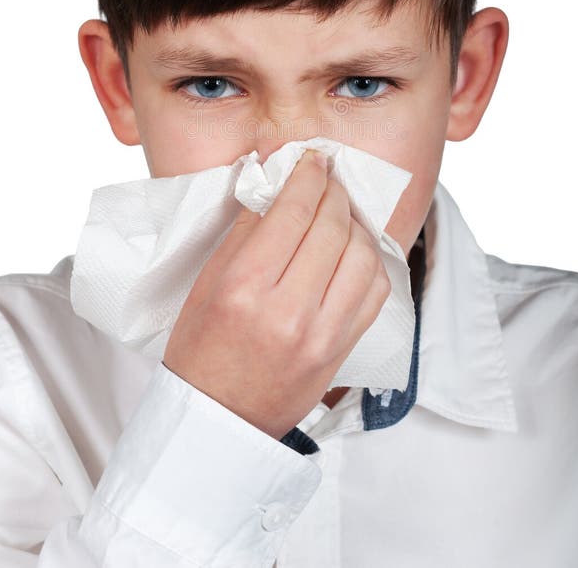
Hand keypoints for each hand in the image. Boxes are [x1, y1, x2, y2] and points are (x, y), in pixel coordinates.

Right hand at [163, 148, 391, 439]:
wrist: (219, 419)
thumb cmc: (201, 350)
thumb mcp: (208, 283)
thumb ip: (246, 229)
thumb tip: (276, 181)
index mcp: (245, 288)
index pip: (293, 212)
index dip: (308, 175)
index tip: (313, 158)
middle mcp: (289, 310)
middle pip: (332, 227)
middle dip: (334, 191)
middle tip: (328, 176)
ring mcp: (323, 334)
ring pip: (362, 254)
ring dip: (355, 221)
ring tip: (340, 210)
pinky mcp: (343, 348)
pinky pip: (376, 290)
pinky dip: (371, 258)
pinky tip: (355, 246)